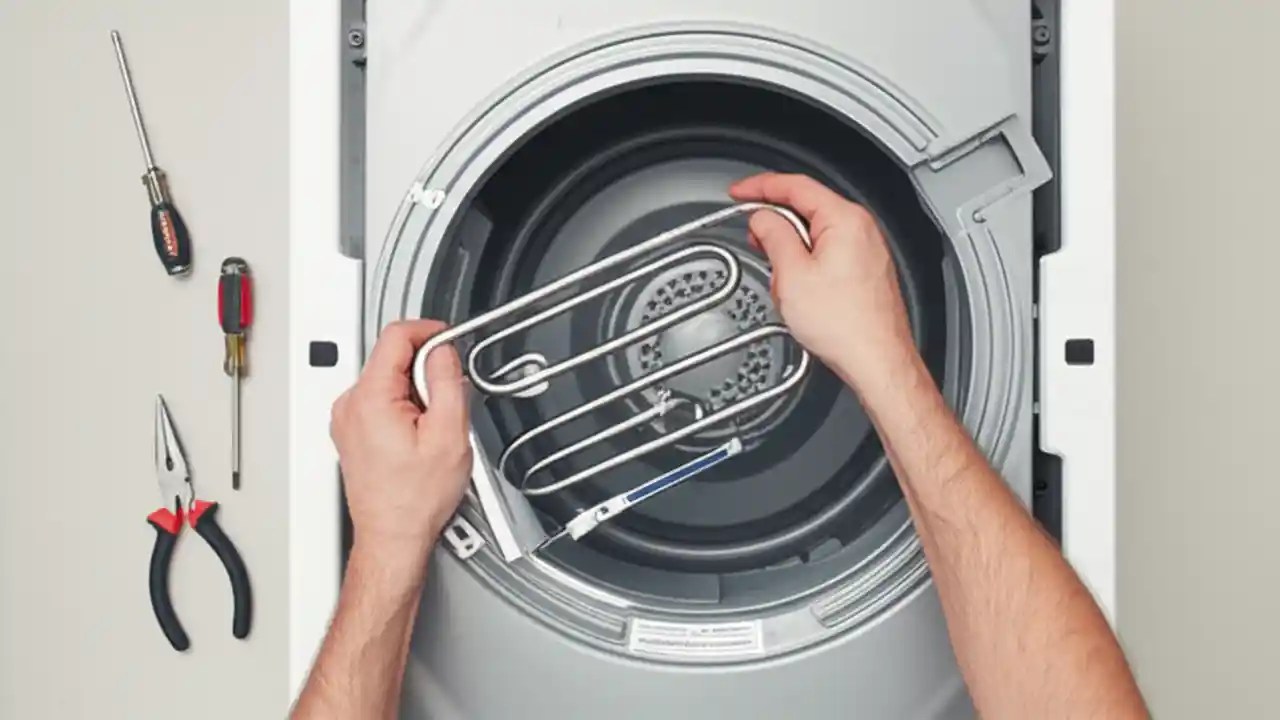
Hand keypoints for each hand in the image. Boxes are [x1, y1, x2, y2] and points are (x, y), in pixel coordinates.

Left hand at [330, 320, 471, 564]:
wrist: (393, 536)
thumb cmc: (415, 499)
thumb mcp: (449, 434)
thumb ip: (447, 383)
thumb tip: (444, 351)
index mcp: (370, 399)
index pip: (396, 336)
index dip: (429, 331)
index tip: (450, 340)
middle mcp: (350, 404)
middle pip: (392, 357)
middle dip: (425, 371)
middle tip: (447, 402)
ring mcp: (347, 418)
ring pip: (388, 379)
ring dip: (415, 392)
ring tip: (430, 428)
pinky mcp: (351, 430)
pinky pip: (380, 400)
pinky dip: (403, 408)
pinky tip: (417, 437)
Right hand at [730, 173, 918, 392]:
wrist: (877, 360)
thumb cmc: (845, 325)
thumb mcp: (792, 276)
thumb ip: (774, 236)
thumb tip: (763, 219)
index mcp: (844, 220)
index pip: (796, 186)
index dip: (761, 186)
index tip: (740, 192)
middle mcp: (861, 228)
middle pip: (807, 208)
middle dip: (776, 225)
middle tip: (754, 239)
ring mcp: (866, 249)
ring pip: (816, 234)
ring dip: (790, 250)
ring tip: (782, 280)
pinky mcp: (865, 269)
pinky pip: (829, 252)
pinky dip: (807, 263)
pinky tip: (798, 289)